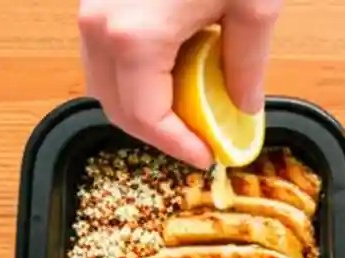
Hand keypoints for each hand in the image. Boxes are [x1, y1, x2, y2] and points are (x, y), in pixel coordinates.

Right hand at [77, 0, 282, 167]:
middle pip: (114, 107)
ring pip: (105, 81)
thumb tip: (243, 109)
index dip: (177, 146)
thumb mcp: (252, 6)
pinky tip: (179, 69)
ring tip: (194, 106)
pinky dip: (138, 74)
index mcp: (132, 37)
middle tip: (201, 138)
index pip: (145, 118)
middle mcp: (99, 25)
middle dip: (158, 132)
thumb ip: (246, 67)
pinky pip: (107, 53)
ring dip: (146, 104)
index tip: (208, 155)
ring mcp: (92, 7)